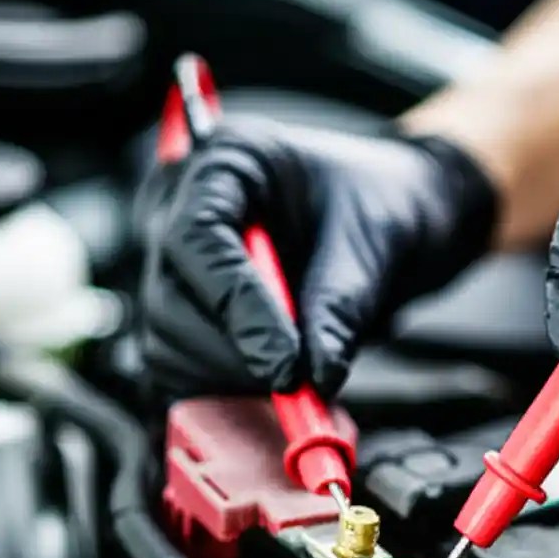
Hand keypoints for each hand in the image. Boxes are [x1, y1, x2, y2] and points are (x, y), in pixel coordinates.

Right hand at [139, 120, 495, 397]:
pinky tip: (283, 393)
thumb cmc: (380, 205)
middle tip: (302, 386)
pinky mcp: (188, 317)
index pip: (197, 238)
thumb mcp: (376, 239)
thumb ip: (342, 303)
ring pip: (169, 346)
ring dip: (235, 381)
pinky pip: (184, 372)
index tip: (285, 365)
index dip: (237, 308)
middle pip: (171, 300)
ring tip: (303, 383)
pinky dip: (231, 394)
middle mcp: (184, 210)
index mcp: (227, 163)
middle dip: (236, 356)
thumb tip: (318, 375)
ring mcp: (179, 267)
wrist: (389, 220)